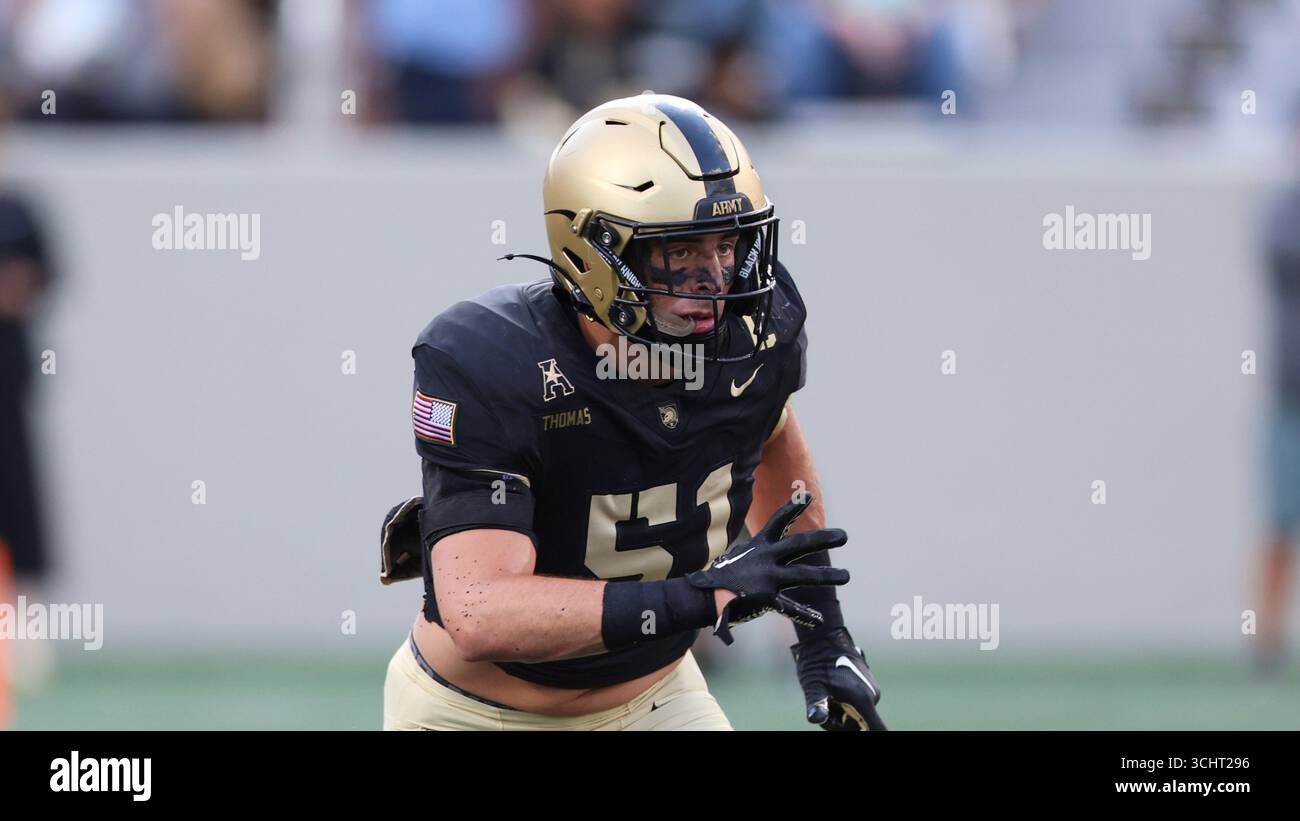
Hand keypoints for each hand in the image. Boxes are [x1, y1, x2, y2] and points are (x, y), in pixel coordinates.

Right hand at [685, 494, 847, 643]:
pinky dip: (805, 615)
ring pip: (804, 574)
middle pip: (800, 544)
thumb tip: (765, 552)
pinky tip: (820, 621)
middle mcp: (766, 558)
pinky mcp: (767, 599)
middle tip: (845, 535)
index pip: (778, 521)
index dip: (793, 508)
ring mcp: (768, 578)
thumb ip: (756, 554)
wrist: (703, 597)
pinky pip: (791, 608)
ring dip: (827, 575)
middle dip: (824, 538)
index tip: (808, 496)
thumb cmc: (721, 578)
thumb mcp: (738, 558)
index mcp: (759, 546)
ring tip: (846, 576)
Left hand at [791, 626, 885, 730]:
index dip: (865, 732)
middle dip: (841, 721)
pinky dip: (844, 701)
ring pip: (857, 712)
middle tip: (825, 704)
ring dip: (841, 710)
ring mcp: (871, 689)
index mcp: (863, 700)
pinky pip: (857, 702)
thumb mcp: (813, 686)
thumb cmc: (817, 662)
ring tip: (827, 693)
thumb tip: (815, 719)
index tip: (847, 723)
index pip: (877, 729)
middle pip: (860, 724)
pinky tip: (832, 687)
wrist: (824, 637)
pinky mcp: (867, 683)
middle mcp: (872, 696)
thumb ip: (817, 704)